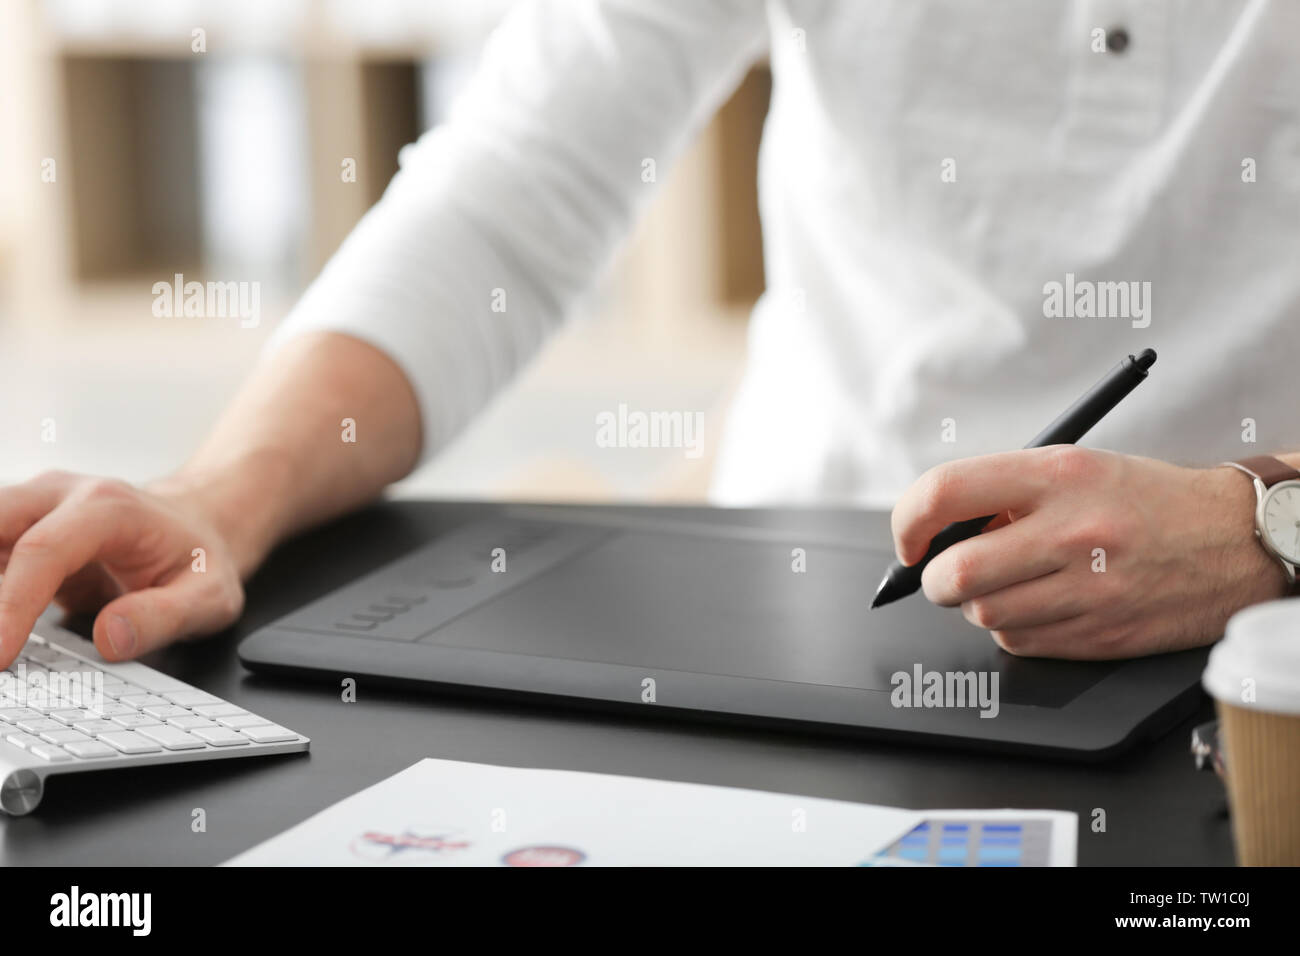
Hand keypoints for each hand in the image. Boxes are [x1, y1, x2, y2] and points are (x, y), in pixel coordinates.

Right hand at [0, 471, 247, 668]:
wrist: (195, 524)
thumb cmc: (197, 559)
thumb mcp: (208, 596)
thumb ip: (162, 618)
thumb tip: (109, 639)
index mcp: (108, 508)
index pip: (42, 552)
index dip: (11, 606)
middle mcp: (61, 495)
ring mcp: (33, 507)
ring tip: (1, 642)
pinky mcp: (17, 529)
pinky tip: (2, 628)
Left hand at [890, 446, 1289, 659]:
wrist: (1235, 540)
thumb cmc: (1147, 500)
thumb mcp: (1077, 467)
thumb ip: (1006, 493)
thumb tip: (937, 530)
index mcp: (1057, 474)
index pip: (945, 493)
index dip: (908, 522)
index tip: (909, 539)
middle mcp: (1070, 531)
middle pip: (951, 575)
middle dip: (934, 578)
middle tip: (946, 571)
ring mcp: (1086, 588)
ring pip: (982, 614)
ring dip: (980, 602)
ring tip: (1013, 580)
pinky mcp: (1099, 634)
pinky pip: (1018, 642)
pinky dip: (1016, 628)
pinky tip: (1044, 602)